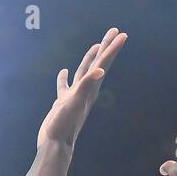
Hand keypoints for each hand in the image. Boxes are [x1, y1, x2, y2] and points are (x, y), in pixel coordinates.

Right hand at [37, 28, 126, 149]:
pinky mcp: (63, 102)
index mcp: (91, 88)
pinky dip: (65, 77)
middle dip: (106, 47)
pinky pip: (65, 86)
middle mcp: (86, 91)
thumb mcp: (75, 103)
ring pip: (83, 72)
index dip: (112, 48)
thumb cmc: (65, 125)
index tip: (122, 34)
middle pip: (98, 63)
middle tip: (114, 31)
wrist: (55, 145)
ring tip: (95, 45)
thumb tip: (100, 70)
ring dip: (89, 58)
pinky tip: (63, 71)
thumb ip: (85, 85)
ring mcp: (74, 96)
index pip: (104, 63)